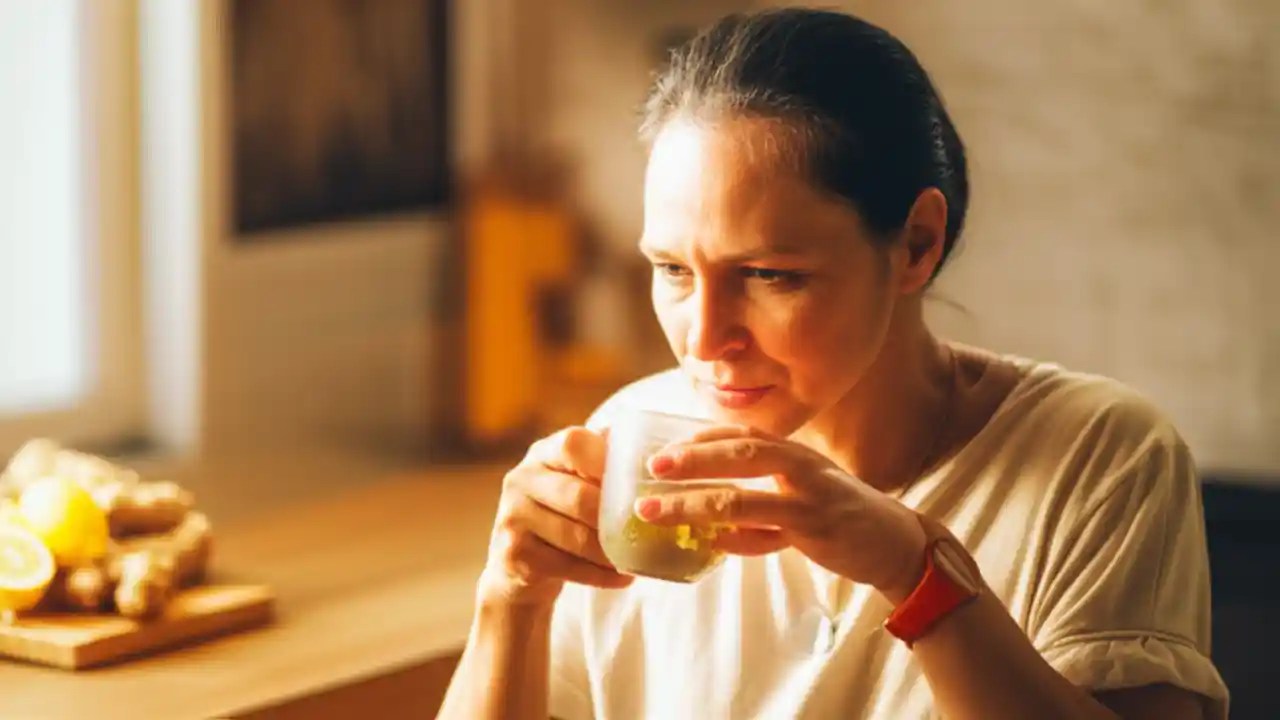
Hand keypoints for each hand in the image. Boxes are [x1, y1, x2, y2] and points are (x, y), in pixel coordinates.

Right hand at [478, 427, 633, 608]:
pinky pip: (567, 567)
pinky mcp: (513, 554)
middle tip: (647, 530)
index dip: (608, 463)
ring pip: (575, 537)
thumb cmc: (564, 512)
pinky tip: (621, 577)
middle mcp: (521, 479)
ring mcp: (512, 517)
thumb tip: (661, 454)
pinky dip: (600, 575)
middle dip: (616, 518)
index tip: (637, 485)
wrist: (519, 561)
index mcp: (543, 453)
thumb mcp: (578, 479)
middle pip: (578, 497)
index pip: (574, 445)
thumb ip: (607, 461)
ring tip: (637, 558)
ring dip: (612, 552)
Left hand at [636, 425, 928, 603]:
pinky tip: (710, 544)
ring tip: (654, 512)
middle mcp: (801, 465)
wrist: (896, 541)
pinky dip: (734, 539)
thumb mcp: (801, 486)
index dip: (700, 437)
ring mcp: (809, 497)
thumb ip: (762, 483)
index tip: (663, 445)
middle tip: (653, 466)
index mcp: (794, 451)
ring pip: (741, 498)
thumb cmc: (839, 512)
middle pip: (739, 452)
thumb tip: (707, 489)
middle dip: (691, 458)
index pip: (741, 434)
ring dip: (692, 504)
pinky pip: (766, 534)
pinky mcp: (817, 530)